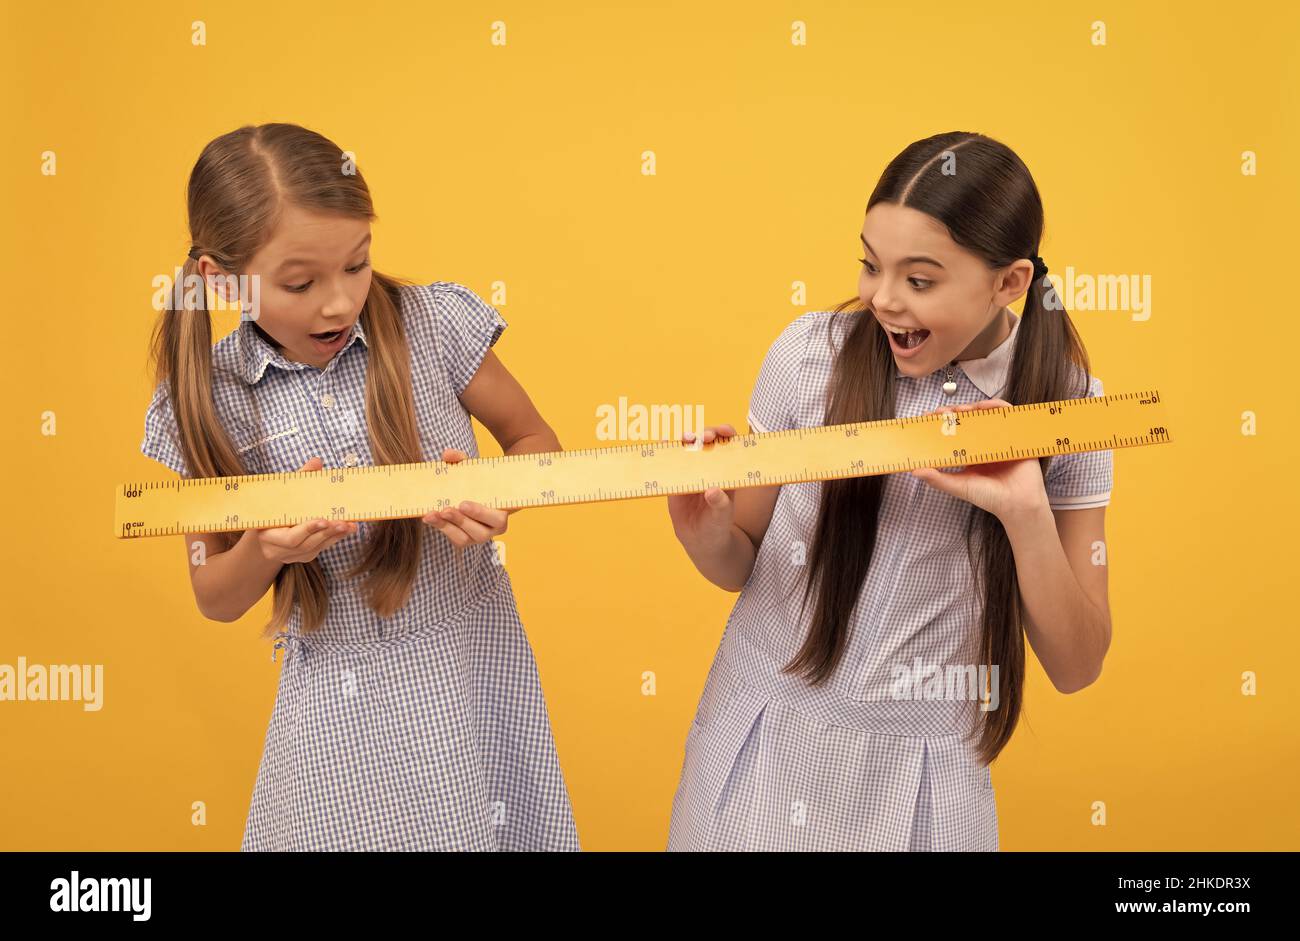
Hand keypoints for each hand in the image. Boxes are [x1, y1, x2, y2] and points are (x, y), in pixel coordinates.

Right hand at [254, 457, 357, 562]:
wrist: (263, 529)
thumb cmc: (271, 507)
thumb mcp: (279, 493)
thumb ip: (298, 478)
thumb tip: (316, 461)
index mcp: (266, 535)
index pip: (289, 537)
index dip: (307, 529)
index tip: (324, 520)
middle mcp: (277, 549)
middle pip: (306, 544)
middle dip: (327, 532)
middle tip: (344, 522)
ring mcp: (291, 556)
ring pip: (316, 548)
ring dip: (334, 535)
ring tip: (350, 525)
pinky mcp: (304, 556)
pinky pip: (321, 548)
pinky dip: (335, 537)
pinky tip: (347, 528)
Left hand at [422, 447, 510, 547]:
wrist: (477, 493)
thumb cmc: (479, 481)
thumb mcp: (472, 468)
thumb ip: (461, 459)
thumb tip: (447, 454)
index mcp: (503, 513)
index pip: (497, 519)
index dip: (480, 513)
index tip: (463, 503)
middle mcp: (493, 529)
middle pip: (480, 532)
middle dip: (460, 521)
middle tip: (445, 509)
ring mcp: (478, 536)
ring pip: (464, 539)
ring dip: (447, 526)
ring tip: (432, 514)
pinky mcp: (464, 539)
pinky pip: (453, 538)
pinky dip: (440, 528)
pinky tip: (429, 517)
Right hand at [666, 424, 738, 552]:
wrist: (700, 540)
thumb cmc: (717, 526)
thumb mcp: (722, 517)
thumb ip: (720, 504)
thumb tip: (713, 491)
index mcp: (726, 471)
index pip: (729, 445)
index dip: (726, 433)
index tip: (724, 431)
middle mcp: (710, 466)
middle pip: (707, 441)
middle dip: (705, 434)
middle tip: (702, 437)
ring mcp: (692, 471)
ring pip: (689, 448)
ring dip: (686, 439)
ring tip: (684, 439)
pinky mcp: (676, 478)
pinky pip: (671, 461)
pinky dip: (666, 451)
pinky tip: (662, 445)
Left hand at [909, 399, 1048, 522]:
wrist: (1018, 505)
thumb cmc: (990, 498)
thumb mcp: (960, 486)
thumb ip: (938, 479)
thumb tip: (914, 471)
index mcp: (971, 453)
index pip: (954, 432)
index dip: (942, 422)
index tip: (928, 417)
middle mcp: (985, 444)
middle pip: (969, 420)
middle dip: (954, 412)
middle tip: (942, 412)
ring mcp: (1001, 438)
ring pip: (986, 415)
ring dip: (973, 407)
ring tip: (960, 410)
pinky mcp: (1017, 436)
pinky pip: (1008, 416)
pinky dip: (997, 407)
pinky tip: (985, 407)